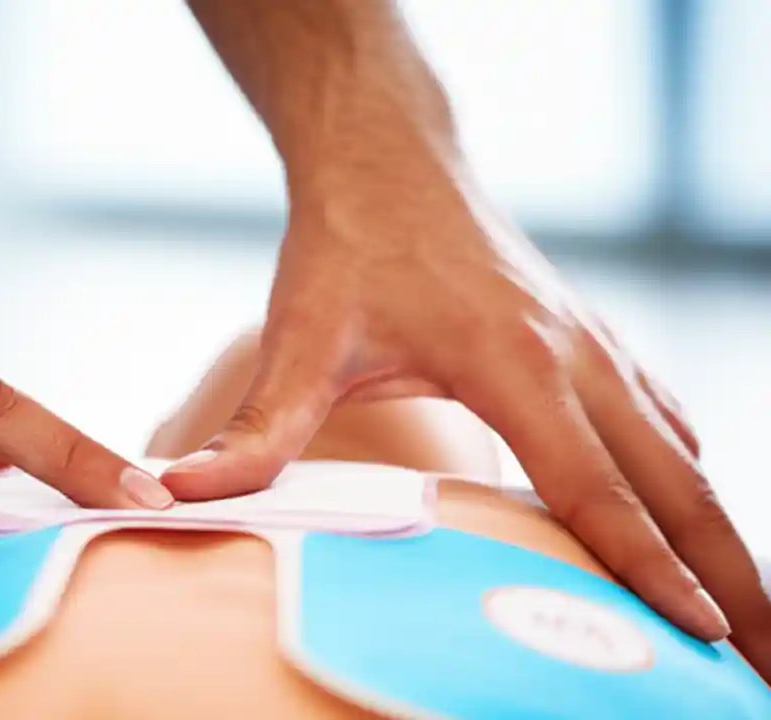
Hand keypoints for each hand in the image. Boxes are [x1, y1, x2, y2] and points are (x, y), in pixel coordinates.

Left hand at [160, 176, 770, 671]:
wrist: (387, 158)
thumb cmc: (346, 244)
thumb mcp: (298, 341)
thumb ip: (253, 433)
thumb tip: (179, 495)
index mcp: (515, 364)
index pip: (597, 490)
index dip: (651, 570)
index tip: (706, 635)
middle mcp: (574, 354)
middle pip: (676, 484)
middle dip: (730, 573)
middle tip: (765, 656)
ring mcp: (591, 340)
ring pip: (683, 453)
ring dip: (720, 532)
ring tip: (750, 610)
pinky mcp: (586, 333)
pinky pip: (659, 412)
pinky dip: (686, 472)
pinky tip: (693, 506)